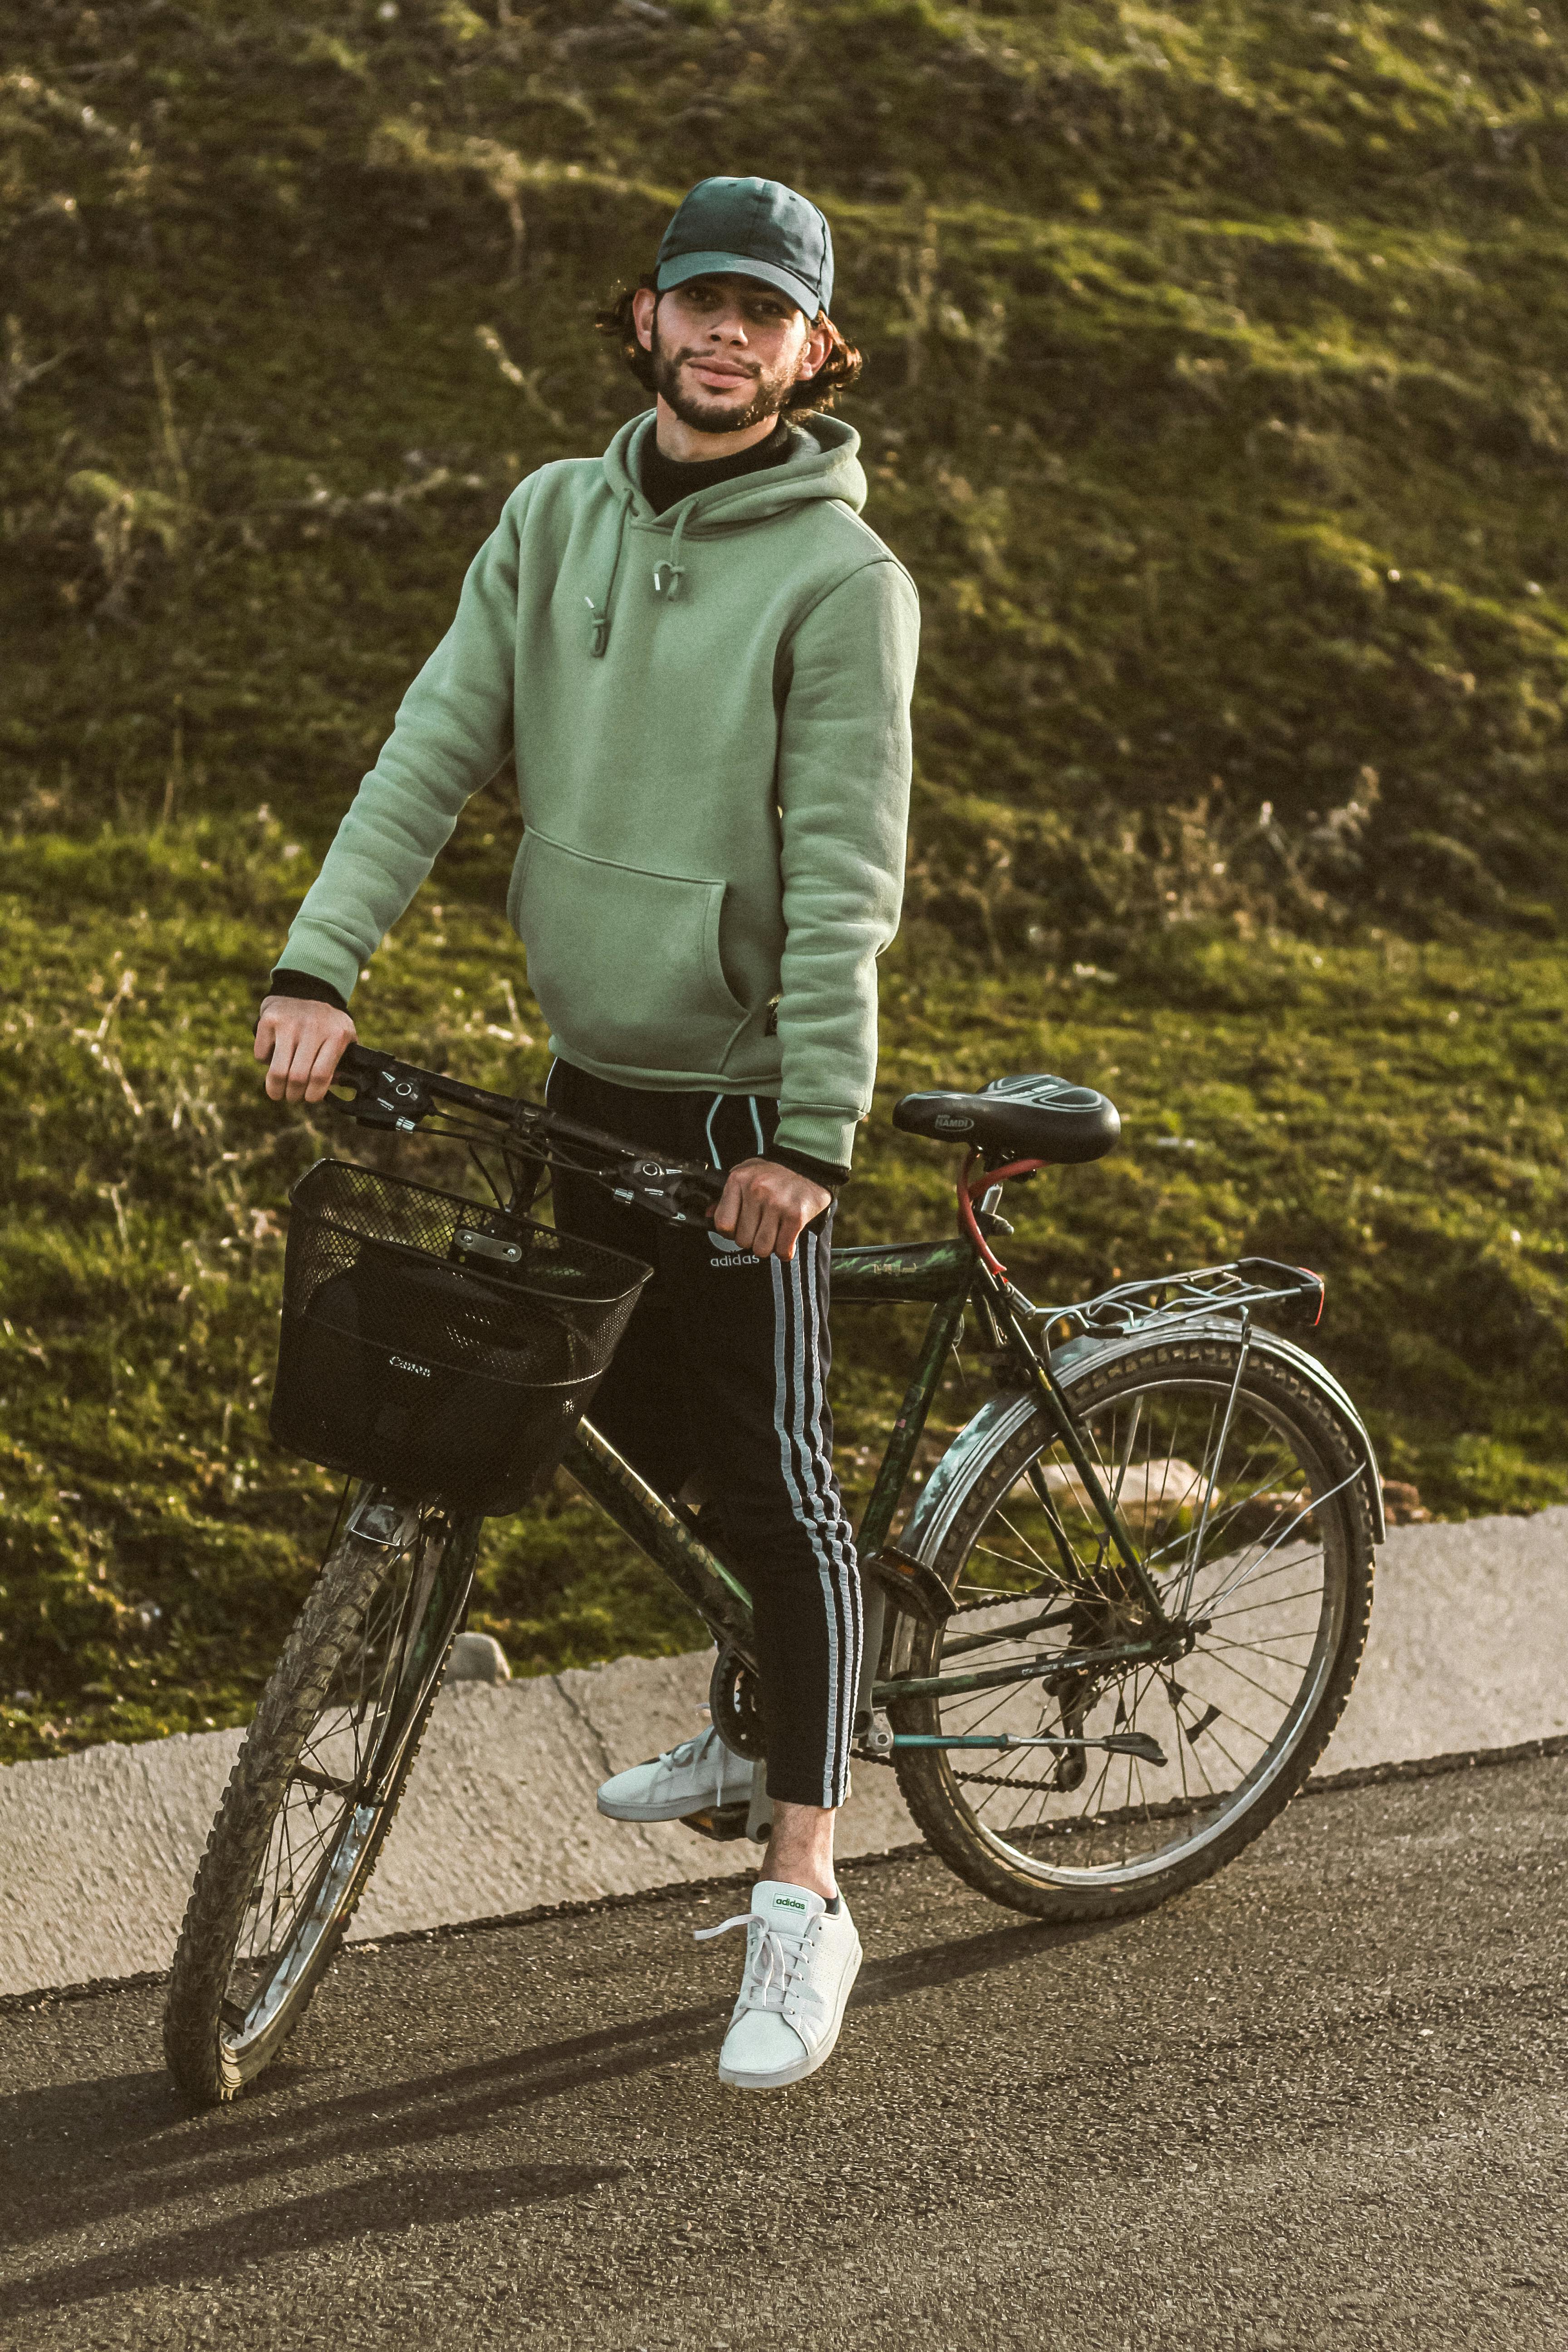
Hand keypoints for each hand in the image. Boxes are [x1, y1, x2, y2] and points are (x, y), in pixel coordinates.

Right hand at [254, 995, 356, 1103]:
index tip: (309, 1098)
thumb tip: (330, 1089)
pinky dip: (265, 1063)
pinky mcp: (269, 1021)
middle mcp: (312, 1029)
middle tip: (292, 1097)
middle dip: (293, 1095)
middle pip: (297, 1077)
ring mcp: (288, 1024)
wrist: (306, 989)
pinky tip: (274, 1057)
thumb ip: (342, 1063)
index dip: (312, 1095)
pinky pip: (261, 1056)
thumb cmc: (328, 1023)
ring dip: (275, 1089)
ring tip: (278, 1092)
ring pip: (276, 1071)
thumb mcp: (345, 1037)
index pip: (320, 1075)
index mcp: (336, 1035)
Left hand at [713, 1158, 830, 1262]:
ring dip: (768, 1247)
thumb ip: (726, 1195)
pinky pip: (783, 1249)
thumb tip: (708, 1215)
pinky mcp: (796, 1215)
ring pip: (761, 1248)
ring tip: (773, 1234)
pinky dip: (784, 1251)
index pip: (722, 1224)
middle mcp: (756, 1191)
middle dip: (751, 1240)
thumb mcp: (745, 1173)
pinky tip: (786, 1239)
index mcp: (739, 1180)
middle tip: (760, 1229)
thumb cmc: (774, 1172)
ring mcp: (777, 1204)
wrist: (808, 1163)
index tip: (739, 1228)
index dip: (730, 1232)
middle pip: (742, 1240)